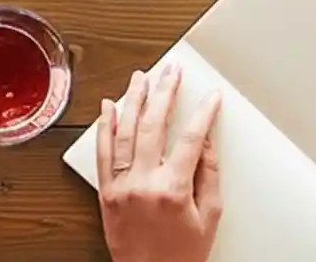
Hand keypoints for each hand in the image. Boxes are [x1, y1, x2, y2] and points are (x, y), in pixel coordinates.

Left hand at [95, 64, 222, 261]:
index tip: (211, 97)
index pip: (190, 138)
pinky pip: (103, 153)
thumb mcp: (210, 217)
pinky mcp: (106, 192)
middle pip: (154, 125)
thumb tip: (204, 141)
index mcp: (173, 189)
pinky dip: (105, 127)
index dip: (203, 113)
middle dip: (165, 93)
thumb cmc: (182, 255)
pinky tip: (109, 107)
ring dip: (134, 101)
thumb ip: (209, 175)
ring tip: (141, 78)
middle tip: (172, 72)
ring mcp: (121, 186)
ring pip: (125, 132)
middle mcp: (143, 182)